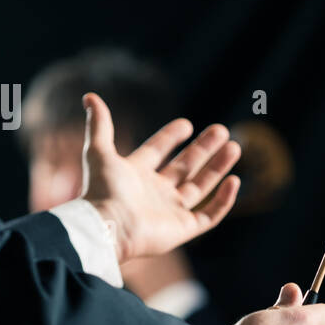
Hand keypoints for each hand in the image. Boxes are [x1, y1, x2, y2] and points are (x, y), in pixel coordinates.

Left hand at [81, 92, 241, 262]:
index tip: (186, 123)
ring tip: (234, 147)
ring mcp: (170, 211)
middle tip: (221, 130)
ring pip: (201, 187)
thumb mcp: (99, 151)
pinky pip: (209, 215)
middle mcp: (155, 193)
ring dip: (218, 167)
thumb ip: (100, 125)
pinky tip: (233, 180)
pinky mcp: (183, 229)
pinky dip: (223, 200)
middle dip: (204, 149)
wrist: (109, 227)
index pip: (157, 151)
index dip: (170, 137)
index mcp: (136, 175)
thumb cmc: (102, 191)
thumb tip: (89, 96)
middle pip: (185, 167)